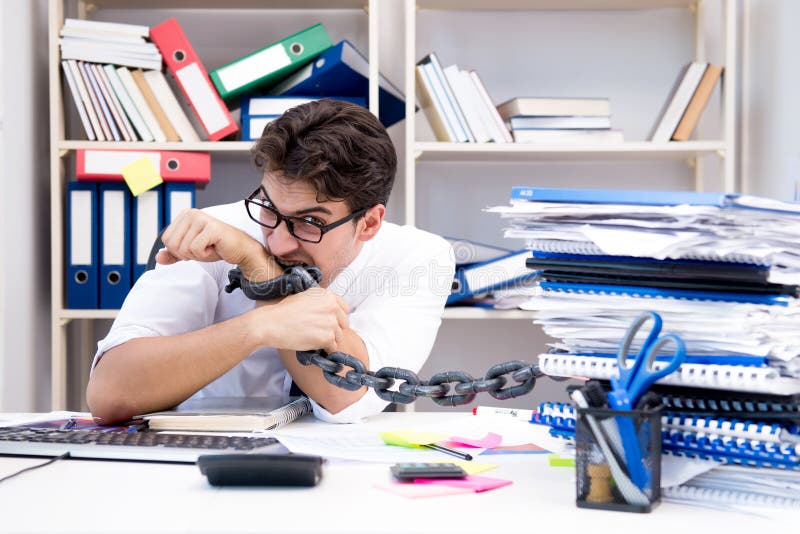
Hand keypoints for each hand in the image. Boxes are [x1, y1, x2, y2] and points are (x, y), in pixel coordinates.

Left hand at [156, 209, 279, 280]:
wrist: (239, 249)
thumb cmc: (216, 246)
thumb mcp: (190, 251)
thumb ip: (173, 254)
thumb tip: (158, 257)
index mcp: (184, 215)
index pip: (166, 239)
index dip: (178, 250)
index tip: (195, 246)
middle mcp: (191, 213)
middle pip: (172, 244)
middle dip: (187, 254)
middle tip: (202, 248)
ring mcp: (202, 219)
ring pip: (184, 248)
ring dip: (197, 255)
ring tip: (210, 247)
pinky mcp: (211, 228)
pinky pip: (195, 249)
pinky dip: (205, 255)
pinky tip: (214, 247)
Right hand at [258, 288, 348, 352]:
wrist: (272, 324)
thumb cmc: (284, 311)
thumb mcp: (306, 297)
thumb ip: (322, 302)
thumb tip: (333, 312)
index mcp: (328, 295)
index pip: (344, 309)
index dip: (336, 317)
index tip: (328, 322)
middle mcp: (333, 307)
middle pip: (344, 324)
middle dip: (334, 329)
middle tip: (318, 332)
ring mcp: (331, 323)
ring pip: (339, 337)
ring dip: (328, 340)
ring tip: (312, 338)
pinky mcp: (327, 338)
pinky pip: (333, 348)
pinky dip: (324, 349)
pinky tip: (312, 344)